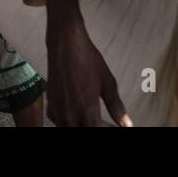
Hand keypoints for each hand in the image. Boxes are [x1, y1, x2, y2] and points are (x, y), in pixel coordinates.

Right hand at [45, 0, 130, 126]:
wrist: (66, 43)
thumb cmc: (87, 59)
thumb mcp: (107, 82)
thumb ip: (116, 106)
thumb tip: (127, 124)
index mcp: (87, 110)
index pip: (94, 132)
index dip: (101, 129)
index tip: (105, 124)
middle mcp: (70, 114)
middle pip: (80, 131)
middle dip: (88, 126)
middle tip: (97, 119)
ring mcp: (57, 109)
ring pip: (67, 128)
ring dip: (77, 124)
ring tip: (85, 115)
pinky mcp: (50, 103)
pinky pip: (57, 121)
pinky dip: (65, 120)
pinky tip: (73, 111)